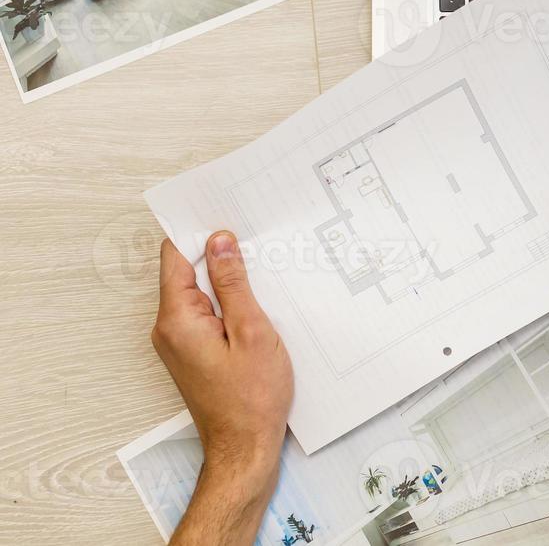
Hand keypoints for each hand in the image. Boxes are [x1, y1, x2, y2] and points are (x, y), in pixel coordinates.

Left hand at [152, 232, 291, 538]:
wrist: (244, 448)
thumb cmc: (252, 397)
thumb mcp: (251, 331)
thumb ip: (233, 284)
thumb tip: (219, 242)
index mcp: (177, 319)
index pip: (175, 256)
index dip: (200, 234)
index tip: (227, 219)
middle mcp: (168, 328)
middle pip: (186, 272)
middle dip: (218, 255)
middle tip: (255, 243)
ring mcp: (178, 342)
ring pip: (198, 293)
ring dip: (227, 281)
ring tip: (262, 275)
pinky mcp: (192, 352)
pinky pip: (205, 314)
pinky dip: (227, 303)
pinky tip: (255, 306)